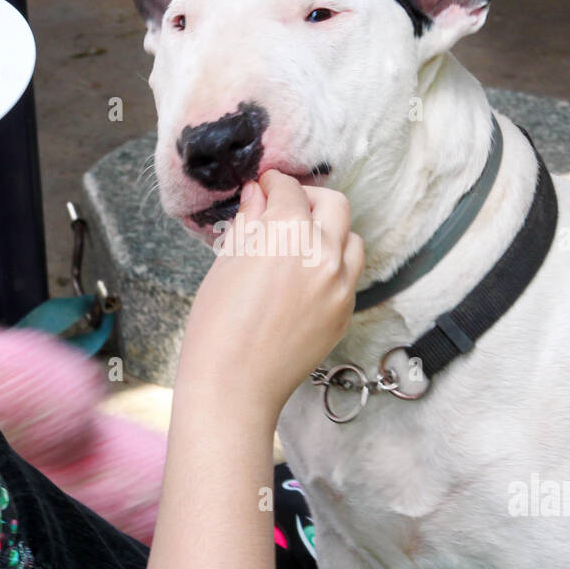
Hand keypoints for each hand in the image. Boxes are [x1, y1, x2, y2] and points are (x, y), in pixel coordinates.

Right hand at [178, 170, 363, 418]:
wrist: (234, 385)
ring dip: (331, 232)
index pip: (290, 189)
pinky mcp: (345, 312)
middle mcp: (323, 252)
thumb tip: (257, 195)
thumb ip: (248, 222)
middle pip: (335, 204)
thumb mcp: (226, 262)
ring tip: (302, 245)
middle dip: (310, 200)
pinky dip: (334, 266)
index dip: (274, 183)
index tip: (265, 187)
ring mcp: (340, 284)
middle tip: (287, 209)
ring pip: (352, 239)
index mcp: (287, 232)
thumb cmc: (217, 325)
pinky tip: (306, 278)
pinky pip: (350, 275)